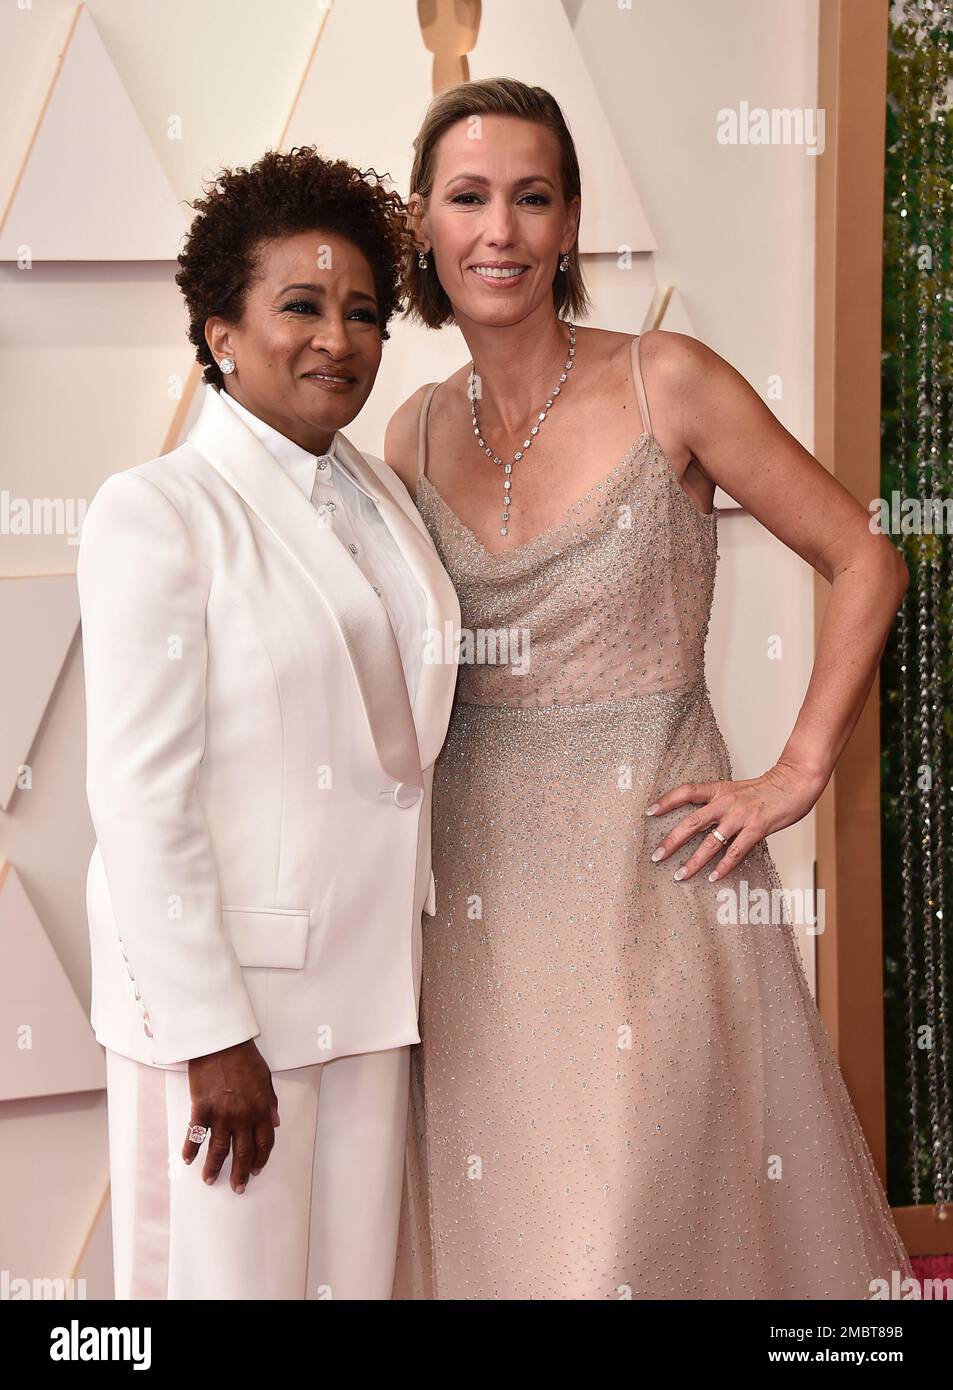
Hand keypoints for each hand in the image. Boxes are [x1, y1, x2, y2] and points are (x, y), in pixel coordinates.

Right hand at [182, 1039, 278, 1194]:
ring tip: (209, 1180)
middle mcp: (243, 1117)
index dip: (260, 1159)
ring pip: (218, 1150)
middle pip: (243, 1152)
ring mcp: (221, 1115)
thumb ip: (270, 1102)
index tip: (255, 1169)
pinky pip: (195, 1136)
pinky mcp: (201, 1110)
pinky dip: (191, 1150)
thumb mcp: (265, 1077)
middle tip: (237, 1188)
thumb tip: (275, 1122)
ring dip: (214, 1168)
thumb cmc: (243, 1056)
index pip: (264, 1142)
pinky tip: (188, 1160)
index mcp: (261, 1108)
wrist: (219, 1043)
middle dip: (240, 1173)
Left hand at [645, 761, 827, 882]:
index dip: (666, 801)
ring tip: (680, 875)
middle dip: (672, 841)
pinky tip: (713, 877)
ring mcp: (741, 816)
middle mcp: (726, 802)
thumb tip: (700, 824)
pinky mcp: (757, 828)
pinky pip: (736, 851)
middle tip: (656, 856)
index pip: (686, 792)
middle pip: (692, 822)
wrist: (795, 782)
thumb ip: (719, 805)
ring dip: (694, 861)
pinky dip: (724, 866)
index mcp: (719, 790)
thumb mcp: (736, 790)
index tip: (649, 812)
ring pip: (711, 842)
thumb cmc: (766, 789)